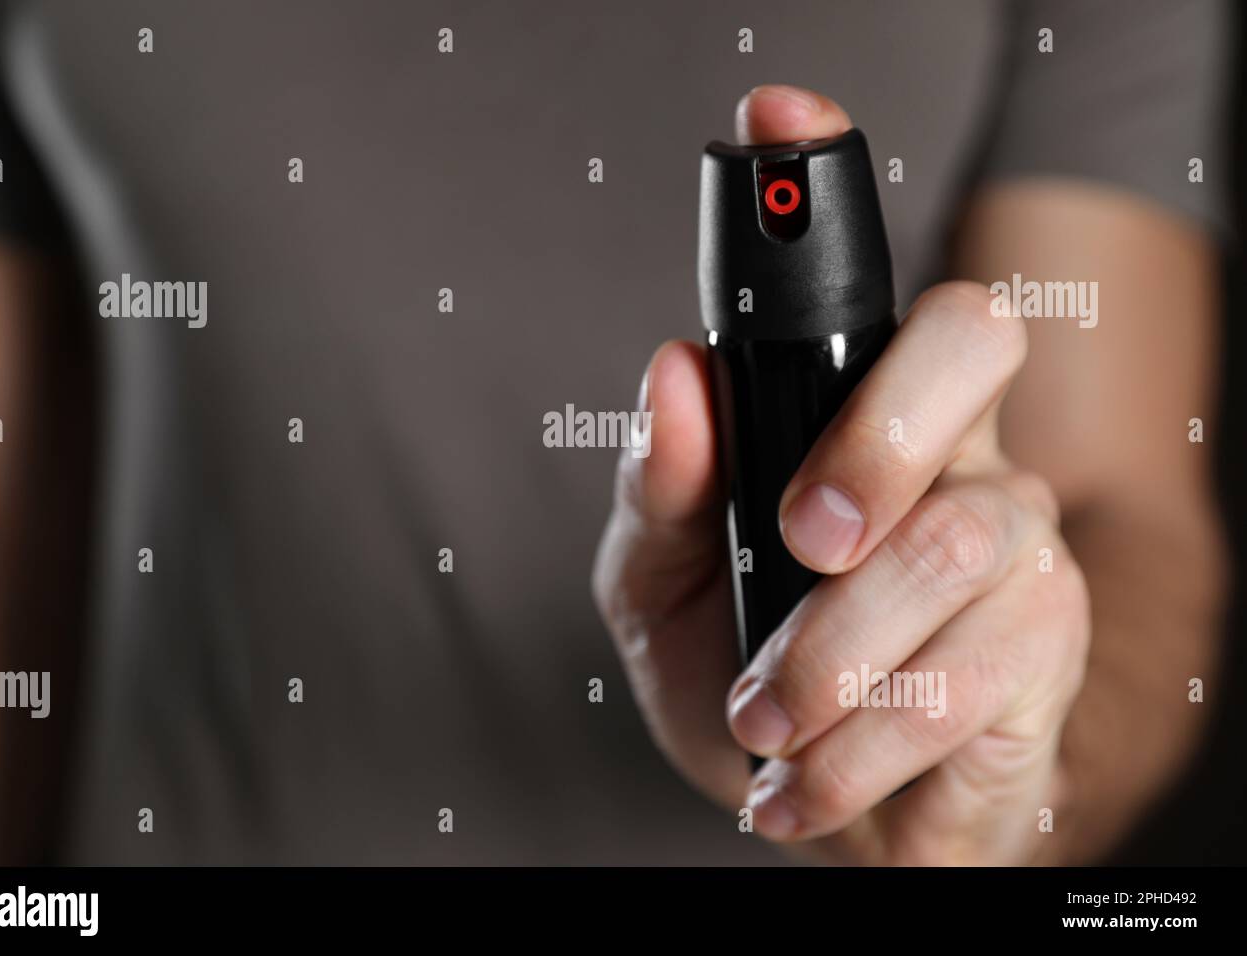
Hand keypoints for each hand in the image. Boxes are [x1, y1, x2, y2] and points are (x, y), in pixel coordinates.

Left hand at [592, 85, 1089, 864]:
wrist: (819, 804)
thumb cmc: (740, 678)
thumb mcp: (663, 586)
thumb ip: (665, 490)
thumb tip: (676, 375)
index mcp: (853, 420)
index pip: (869, 278)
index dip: (829, 180)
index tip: (776, 114)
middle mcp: (953, 455)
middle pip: (975, 342)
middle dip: (874, 439)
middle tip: (798, 540)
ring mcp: (1015, 547)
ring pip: (960, 543)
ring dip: (830, 655)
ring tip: (760, 723)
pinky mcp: (1043, 655)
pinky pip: (972, 678)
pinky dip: (860, 743)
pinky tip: (806, 781)